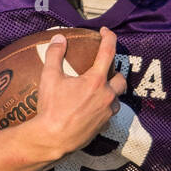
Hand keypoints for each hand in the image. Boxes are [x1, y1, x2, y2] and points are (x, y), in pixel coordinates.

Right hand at [30, 27, 125, 159]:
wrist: (53, 139)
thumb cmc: (51, 109)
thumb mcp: (49, 77)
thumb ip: (55, 54)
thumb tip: (59, 38)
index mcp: (96, 80)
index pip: (108, 52)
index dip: (108, 37)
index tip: (105, 31)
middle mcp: (106, 96)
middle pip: (121, 79)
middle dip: (115, 73)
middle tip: (103, 71)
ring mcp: (107, 113)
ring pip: (117, 99)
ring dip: (111, 93)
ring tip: (98, 92)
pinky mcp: (103, 127)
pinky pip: (108, 115)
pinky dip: (103, 110)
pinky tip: (91, 110)